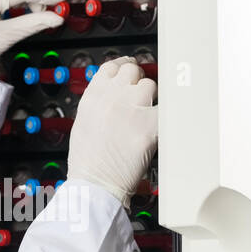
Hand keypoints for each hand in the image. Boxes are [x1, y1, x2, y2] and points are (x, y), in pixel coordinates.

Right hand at [66, 57, 157, 206]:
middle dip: (138, 82)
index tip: (129, 72)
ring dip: (151, 98)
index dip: (123, 68)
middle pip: (133, 72)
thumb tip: (113, 93)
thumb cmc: (87, 161)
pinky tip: (162, 123)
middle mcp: (112, 97)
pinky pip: (166, 109)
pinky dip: (166, 115)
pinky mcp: (149, 126)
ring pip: (151, 87)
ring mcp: (132, 109)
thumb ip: (99, 103)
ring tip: (147, 115)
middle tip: (140, 96)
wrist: (94, 184)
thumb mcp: (84, 122)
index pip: (112, 67)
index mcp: (93, 96)